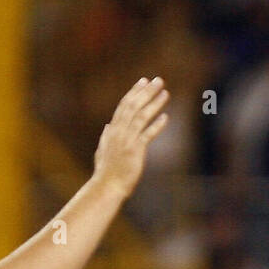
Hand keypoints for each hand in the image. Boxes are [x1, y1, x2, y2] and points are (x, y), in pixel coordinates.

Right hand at [92, 77, 169, 198]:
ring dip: (154, 103)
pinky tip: (166, 117)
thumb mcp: (102, 151)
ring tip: (165, 93)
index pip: (124, 105)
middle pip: (134, 106)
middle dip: (146, 92)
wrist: (107, 187)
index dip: (134, 92)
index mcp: (112, 130)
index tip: (143, 81)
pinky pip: (147, 135)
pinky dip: (156, 125)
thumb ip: (106, 137)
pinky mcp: (135, 151)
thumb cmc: (106, 173)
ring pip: (141, 116)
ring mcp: (127, 140)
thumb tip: (108, 126)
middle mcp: (119, 131)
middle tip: (158, 80)